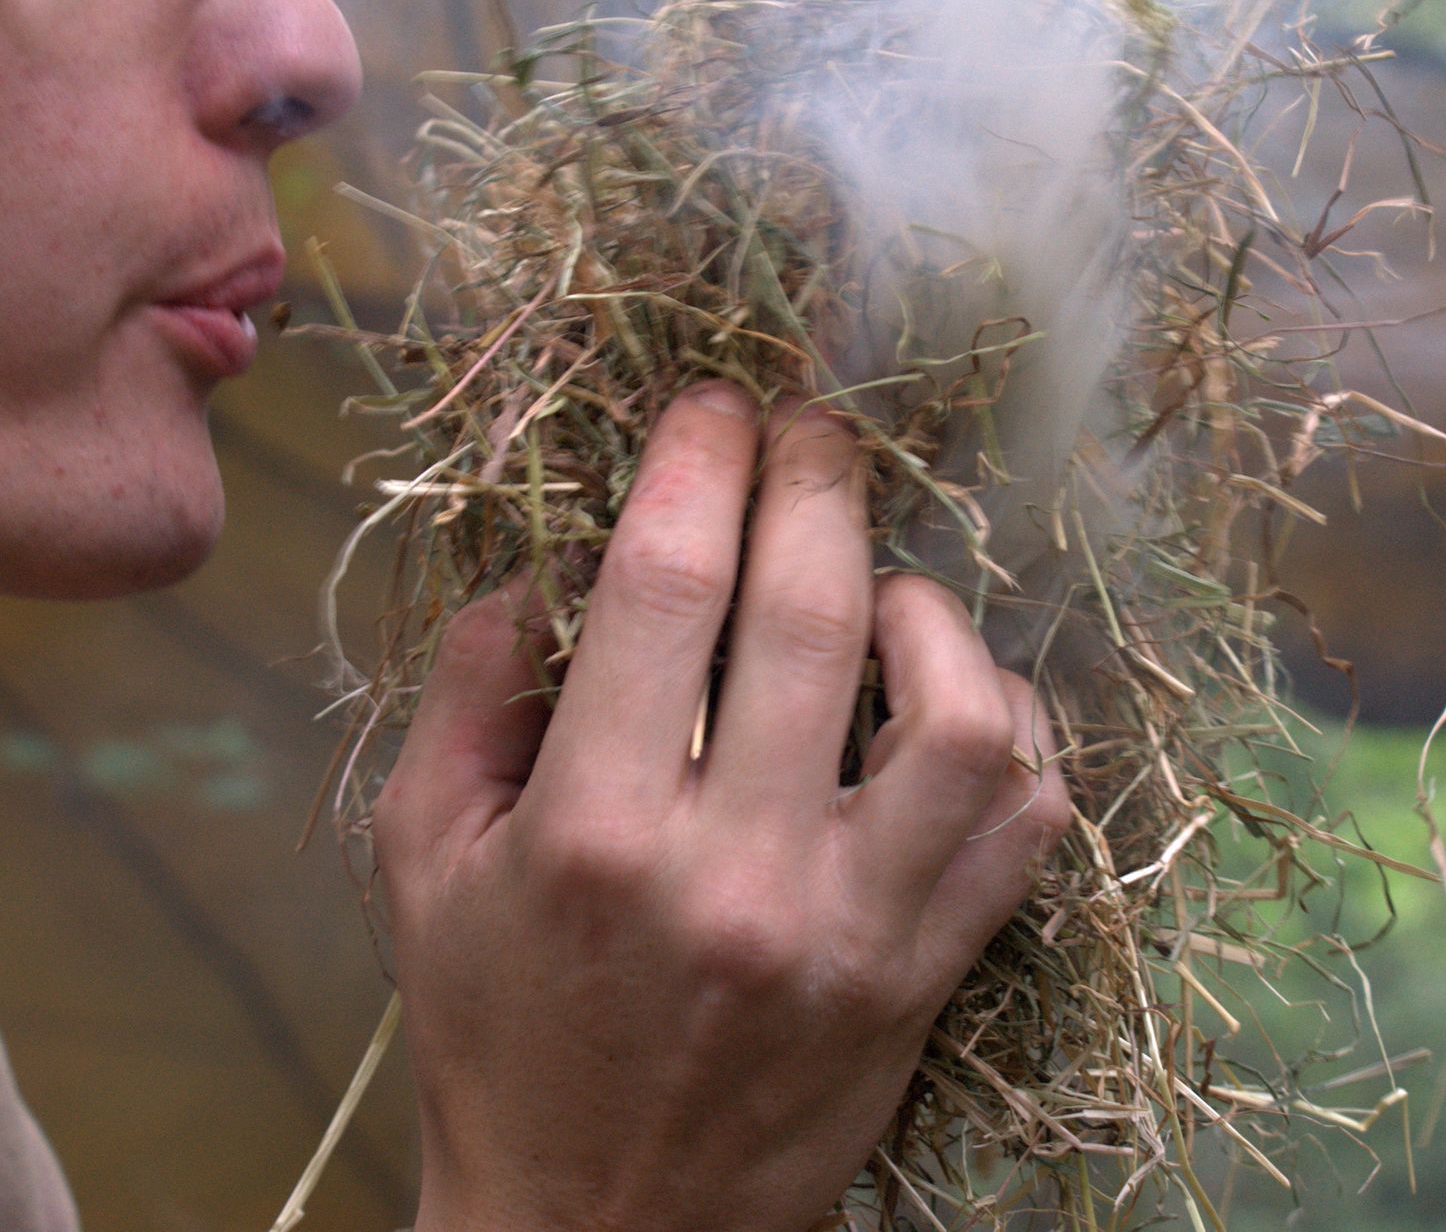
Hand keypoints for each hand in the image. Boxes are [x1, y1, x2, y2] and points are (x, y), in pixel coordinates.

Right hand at [373, 383, 1070, 1231]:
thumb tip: (544, 563)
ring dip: (930, 612)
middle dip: (813, 479)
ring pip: (957, 718)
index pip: (662, 582)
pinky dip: (1011, 727)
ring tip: (884, 582)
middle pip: (809, 614)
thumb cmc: (499, 1037)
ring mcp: (853, 930)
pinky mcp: (927, 974)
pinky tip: (951, 696)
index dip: (696, 459)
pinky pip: (1024, 822)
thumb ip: (468, 696)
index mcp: (591, 833)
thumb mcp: (421, 864)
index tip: (712, 407)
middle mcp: (734, 874)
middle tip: (805, 428)